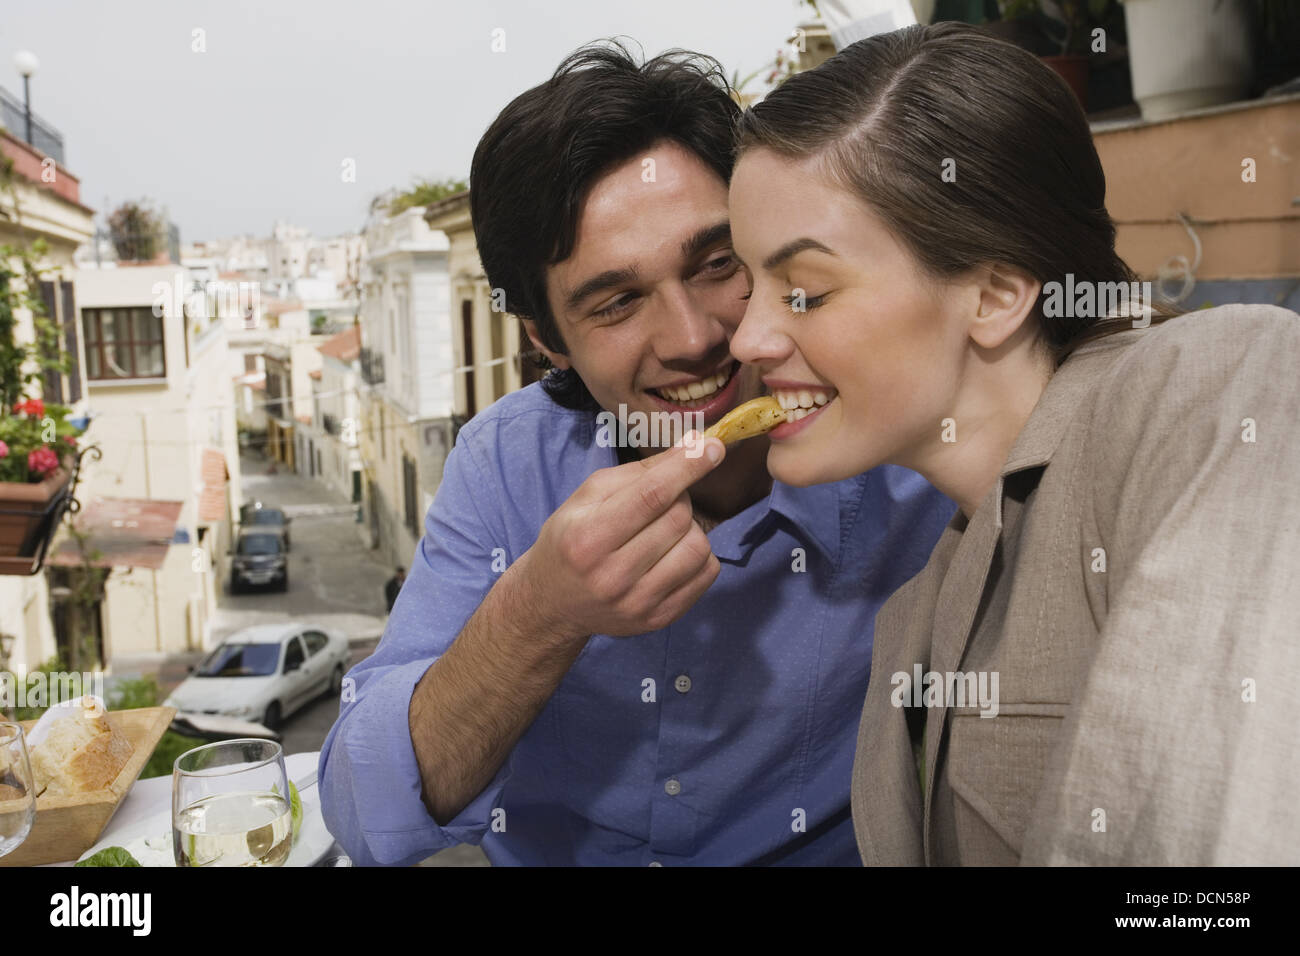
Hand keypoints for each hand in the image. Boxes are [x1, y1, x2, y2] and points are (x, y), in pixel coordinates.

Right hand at [518, 433, 726, 638]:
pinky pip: (706, 573)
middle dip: (679, 497)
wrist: (554, 604)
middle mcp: (613, 576)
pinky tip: (674, 552)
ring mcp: (639, 603)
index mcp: (589, 538)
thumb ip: (638, 472)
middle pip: (677, 518)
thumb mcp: (588, 497)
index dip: (686, 468)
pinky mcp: (660, 619)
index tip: (713, 447)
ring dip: (690, 528)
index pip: (651, 496)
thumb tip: (692, 447)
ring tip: (664, 529)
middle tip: (661, 500)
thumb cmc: (571, 539)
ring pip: (698, 547)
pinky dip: (699, 554)